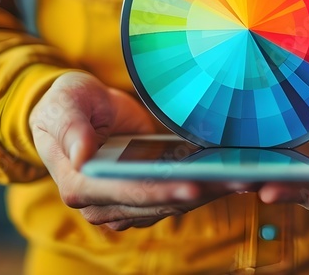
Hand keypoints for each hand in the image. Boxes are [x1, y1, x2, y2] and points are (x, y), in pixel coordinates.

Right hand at [30, 71, 248, 229]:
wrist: (76, 111)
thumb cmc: (66, 104)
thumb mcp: (63, 104)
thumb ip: (70, 128)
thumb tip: (82, 155)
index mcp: (79, 186)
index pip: (128, 193)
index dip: (162, 191)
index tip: (195, 185)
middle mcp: (102, 205)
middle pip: (159, 204)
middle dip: (200, 192)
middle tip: (237, 179)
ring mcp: (126, 205)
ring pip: (174, 205)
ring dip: (211, 192)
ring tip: (245, 177)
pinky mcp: (146, 197)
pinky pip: (180, 196)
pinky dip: (207, 186)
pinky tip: (234, 174)